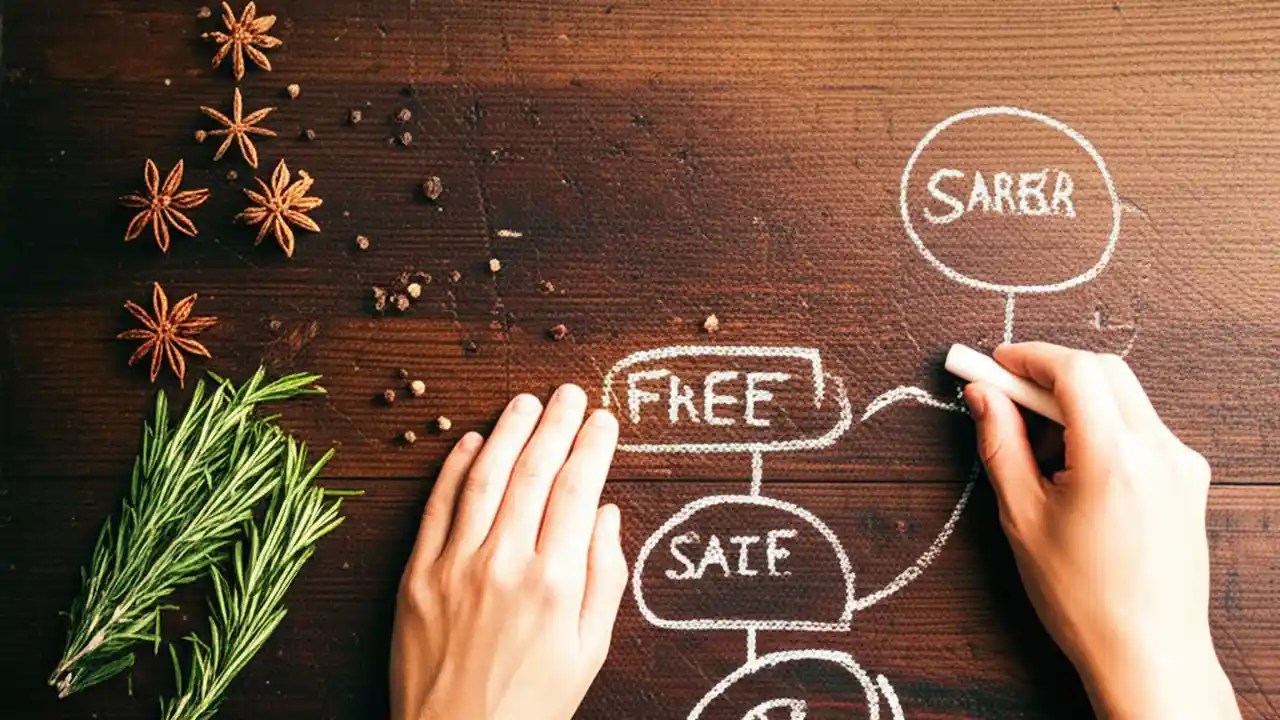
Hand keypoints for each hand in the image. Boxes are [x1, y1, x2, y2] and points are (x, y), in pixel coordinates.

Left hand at [390, 385, 626, 719]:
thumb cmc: (533, 705)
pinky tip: (471, 442)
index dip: (592, 446)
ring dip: (507, 432)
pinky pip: (436, 508)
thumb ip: (604, 577)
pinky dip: (453, 469)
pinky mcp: (417, 577)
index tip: (602, 420)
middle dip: (555, 424)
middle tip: (568, 393)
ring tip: (525, 403)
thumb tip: (604, 514)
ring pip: (484, 478)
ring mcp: (455, 566)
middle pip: (534, 472)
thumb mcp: (590, 650)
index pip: (577, 490)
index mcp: (555, 582)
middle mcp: (504, 563)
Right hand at [964, 342, 1238, 719]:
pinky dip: (1103, 428)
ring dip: (1077, 403)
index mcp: (1114, 459)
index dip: (1028, 357)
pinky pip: (1142, 428)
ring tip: (1042, 456)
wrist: (1150, 653)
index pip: (1075, 370)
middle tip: (1008, 399)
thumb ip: (1000, 445)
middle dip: (1051, 374)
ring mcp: (1182, 464)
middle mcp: (1159, 451)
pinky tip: (1076, 473)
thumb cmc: (1084, 598)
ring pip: (1124, 397)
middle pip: (1105, 371)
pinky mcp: (1190, 478)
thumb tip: (983, 396)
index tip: (995, 364)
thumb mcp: (1023, 517)